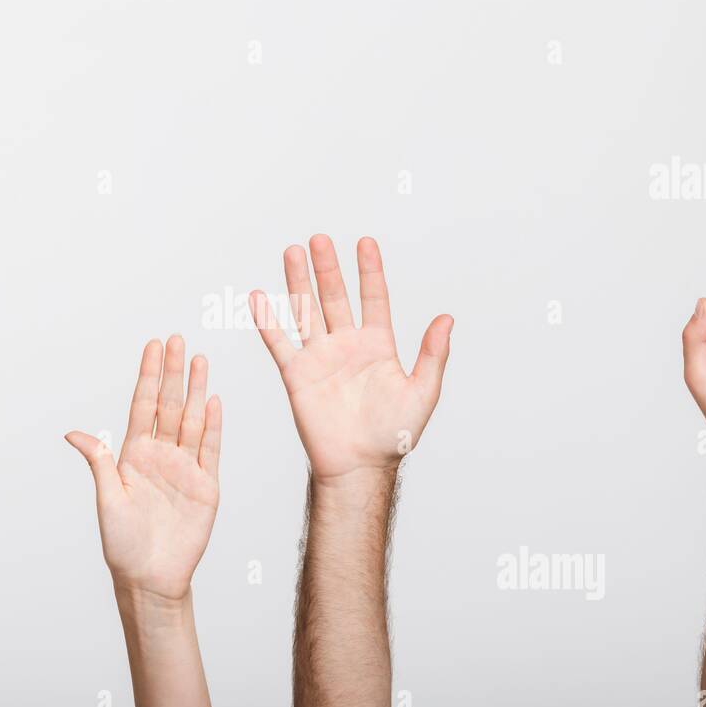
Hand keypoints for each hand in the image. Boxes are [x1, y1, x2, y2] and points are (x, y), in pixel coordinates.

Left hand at [66, 336, 221, 602]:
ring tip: (200, 360)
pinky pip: (211, 448)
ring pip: (192, 420)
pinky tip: (214, 400)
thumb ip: (100, 462)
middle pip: (169, 405)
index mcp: (133, 456)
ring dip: (196, 390)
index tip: (153, 346)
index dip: (148, 376)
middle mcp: (160, 456)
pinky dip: (214, 424)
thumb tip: (73, 434)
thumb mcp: (107, 500)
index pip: (143, 406)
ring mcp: (185, 468)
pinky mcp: (206, 486)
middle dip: (173, 372)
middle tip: (177, 340)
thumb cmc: (123, 545)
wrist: (152, 578)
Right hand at [249, 235, 451, 481]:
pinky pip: (280, 344)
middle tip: (319, 239)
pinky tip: (258, 298)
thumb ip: (433, 355)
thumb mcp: (423, 392)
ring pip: (306, 312)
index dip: (370, 271)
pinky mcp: (297, 375)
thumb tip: (447, 319)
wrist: (359, 466)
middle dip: (327, 268)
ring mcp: (320, 358)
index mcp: (377, 346)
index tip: (365, 243)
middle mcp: (346, 346)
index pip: (373, 298)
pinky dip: (268, 322)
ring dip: (298, 283)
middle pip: (335, 297)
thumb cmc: (394, 436)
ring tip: (292, 252)